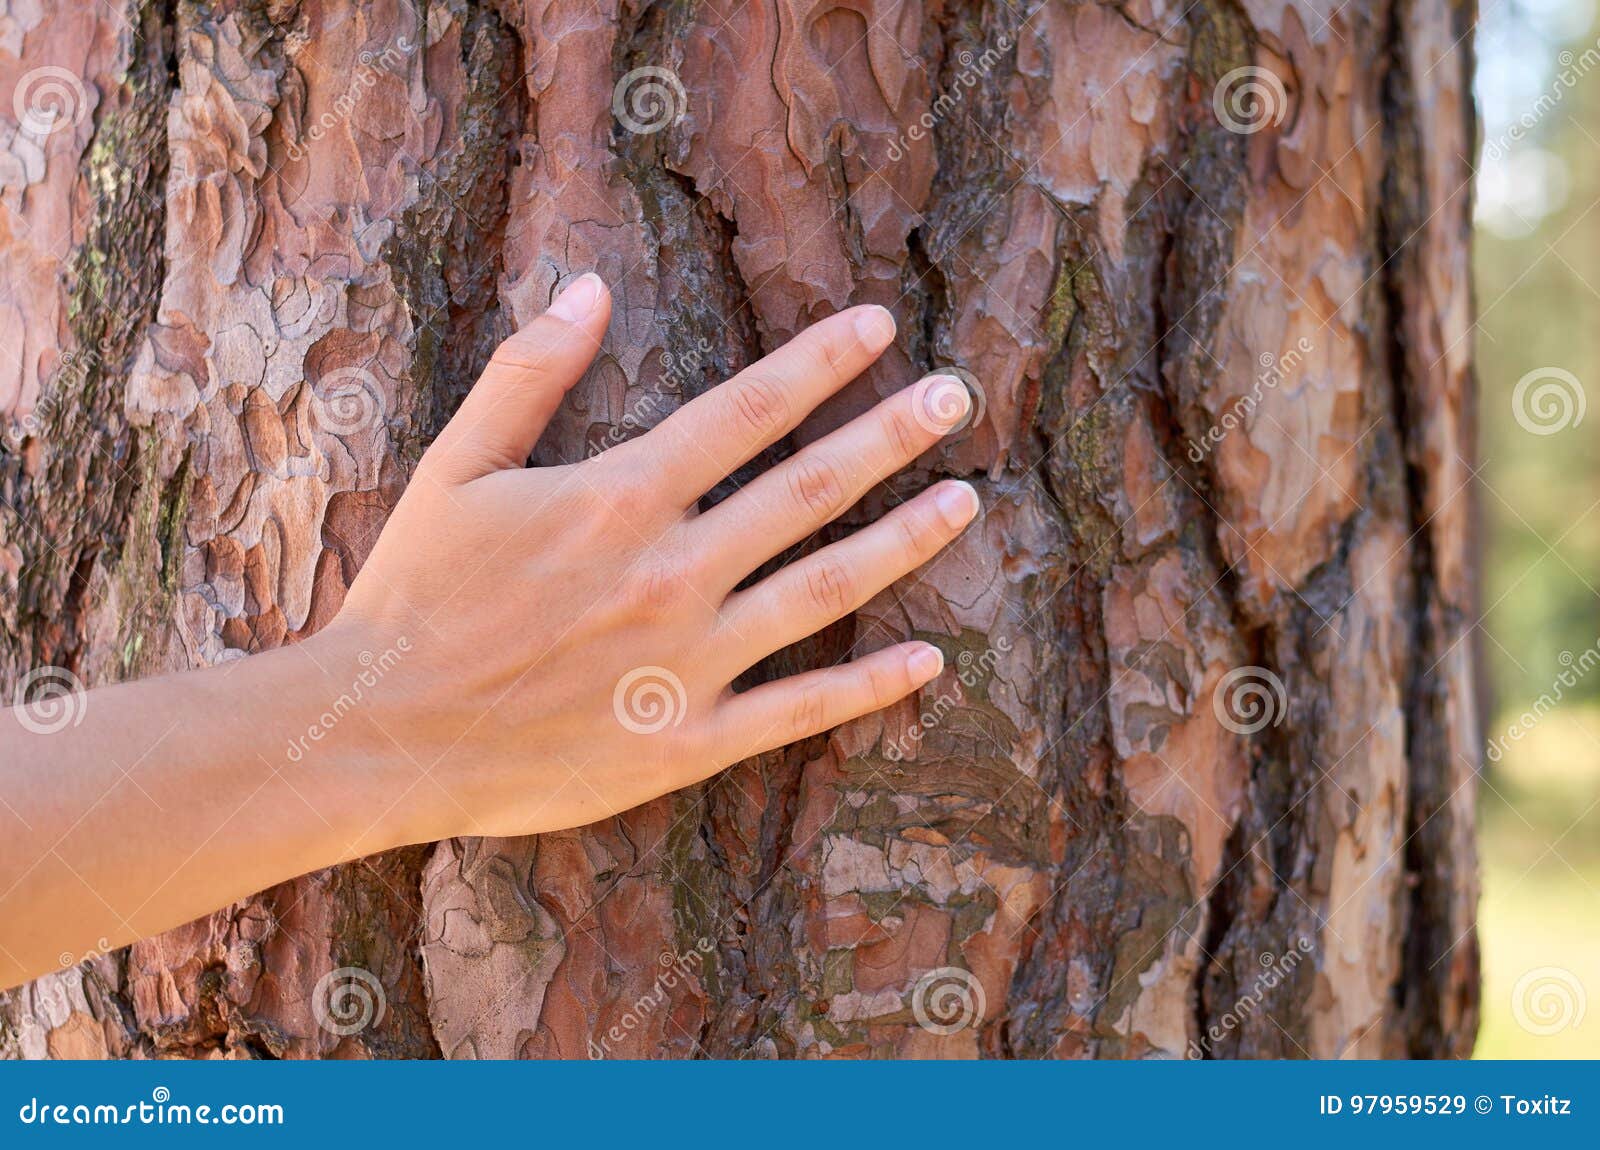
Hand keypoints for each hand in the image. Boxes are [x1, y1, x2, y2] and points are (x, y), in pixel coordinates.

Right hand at [330, 273, 978, 840]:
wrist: (381, 733)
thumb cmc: (415, 595)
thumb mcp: (455, 466)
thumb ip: (529, 373)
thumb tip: (588, 285)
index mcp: (620, 497)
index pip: (747, 410)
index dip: (821, 362)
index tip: (879, 327)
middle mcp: (672, 570)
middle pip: (809, 489)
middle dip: (891, 433)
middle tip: (957, 396)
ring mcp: (689, 660)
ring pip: (825, 588)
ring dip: (904, 541)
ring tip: (966, 502)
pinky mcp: (688, 740)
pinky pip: (800, 708)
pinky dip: (870, 685)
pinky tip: (929, 658)